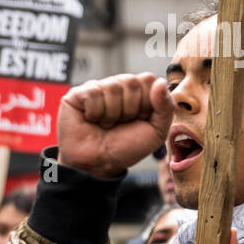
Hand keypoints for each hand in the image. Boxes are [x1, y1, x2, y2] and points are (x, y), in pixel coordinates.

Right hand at [57, 73, 173, 178]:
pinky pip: (92, 93)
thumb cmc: (126, 148)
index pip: (148, 79)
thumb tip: (160, 82)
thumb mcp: (156, 132)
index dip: (146, 102)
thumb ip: (166, 107)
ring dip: (111, 114)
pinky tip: (91, 120)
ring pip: (112, 87)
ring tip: (105, 124)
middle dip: (129, 109)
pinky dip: (94, 113)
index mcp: (138, 92)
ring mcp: (98, 89)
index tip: (139, 120)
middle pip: (131, 81)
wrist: (99, 164)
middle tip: (120, 124)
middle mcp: (118, 87)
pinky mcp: (78, 94)